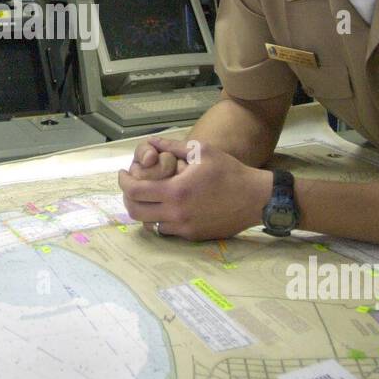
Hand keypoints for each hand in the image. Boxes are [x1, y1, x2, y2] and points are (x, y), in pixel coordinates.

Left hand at [117, 136, 272, 241]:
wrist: (255, 198)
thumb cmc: (229, 171)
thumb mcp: (202, 151)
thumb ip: (173, 146)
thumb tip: (151, 142)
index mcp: (176, 191)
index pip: (134, 191)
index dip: (123, 182)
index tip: (123, 174)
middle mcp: (176, 213)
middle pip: (135, 212)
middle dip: (128, 198)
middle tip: (132, 186)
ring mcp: (184, 228)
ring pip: (149, 224)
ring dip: (144, 210)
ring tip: (148, 197)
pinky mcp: (193, 236)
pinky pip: (166, 230)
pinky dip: (160, 220)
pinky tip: (166, 207)